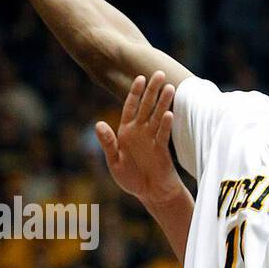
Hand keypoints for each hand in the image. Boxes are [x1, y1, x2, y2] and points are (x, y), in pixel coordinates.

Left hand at [95, 72, 181, 206]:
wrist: (150, 194)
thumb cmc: (131, 178)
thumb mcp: (114, 162)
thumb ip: (108, 143)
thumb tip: (98, 123)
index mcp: (127, 131)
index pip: (130, 106)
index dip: (135, 92)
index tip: (140, 77)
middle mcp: (140, 131)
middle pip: (146, 106)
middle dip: (152, 90)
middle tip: (159, 73)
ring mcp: (152, 139)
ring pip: (157, 116)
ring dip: (163, 103)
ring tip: (170, 87)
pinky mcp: (162, 150)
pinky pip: (163, 135)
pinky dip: (165, 125)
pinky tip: (168, 114)